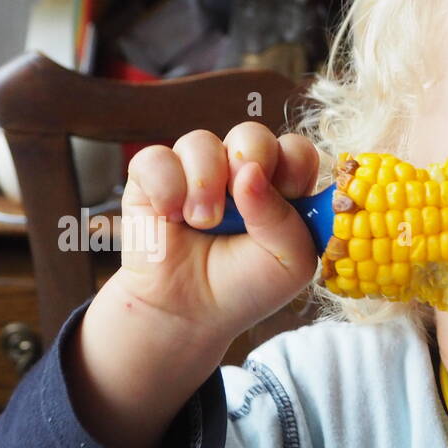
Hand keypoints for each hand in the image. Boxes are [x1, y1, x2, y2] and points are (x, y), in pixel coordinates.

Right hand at [116, 121, 319, 345]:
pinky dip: (166, 188)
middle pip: (252, 134)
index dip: (293, 166)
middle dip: (251, 159)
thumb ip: (284, 219)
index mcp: (280, 188)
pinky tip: (170, 217)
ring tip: (202, 223)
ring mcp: (196, 172)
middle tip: (241, 199)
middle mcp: (239, 173)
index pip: (296, 150)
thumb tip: (249, 171)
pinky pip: (156, 158)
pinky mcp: (152, 178)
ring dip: (204, 182)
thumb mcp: (289, 263)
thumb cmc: (246, 286)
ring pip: (201, 141)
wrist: (190, 313)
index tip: (288, 196)